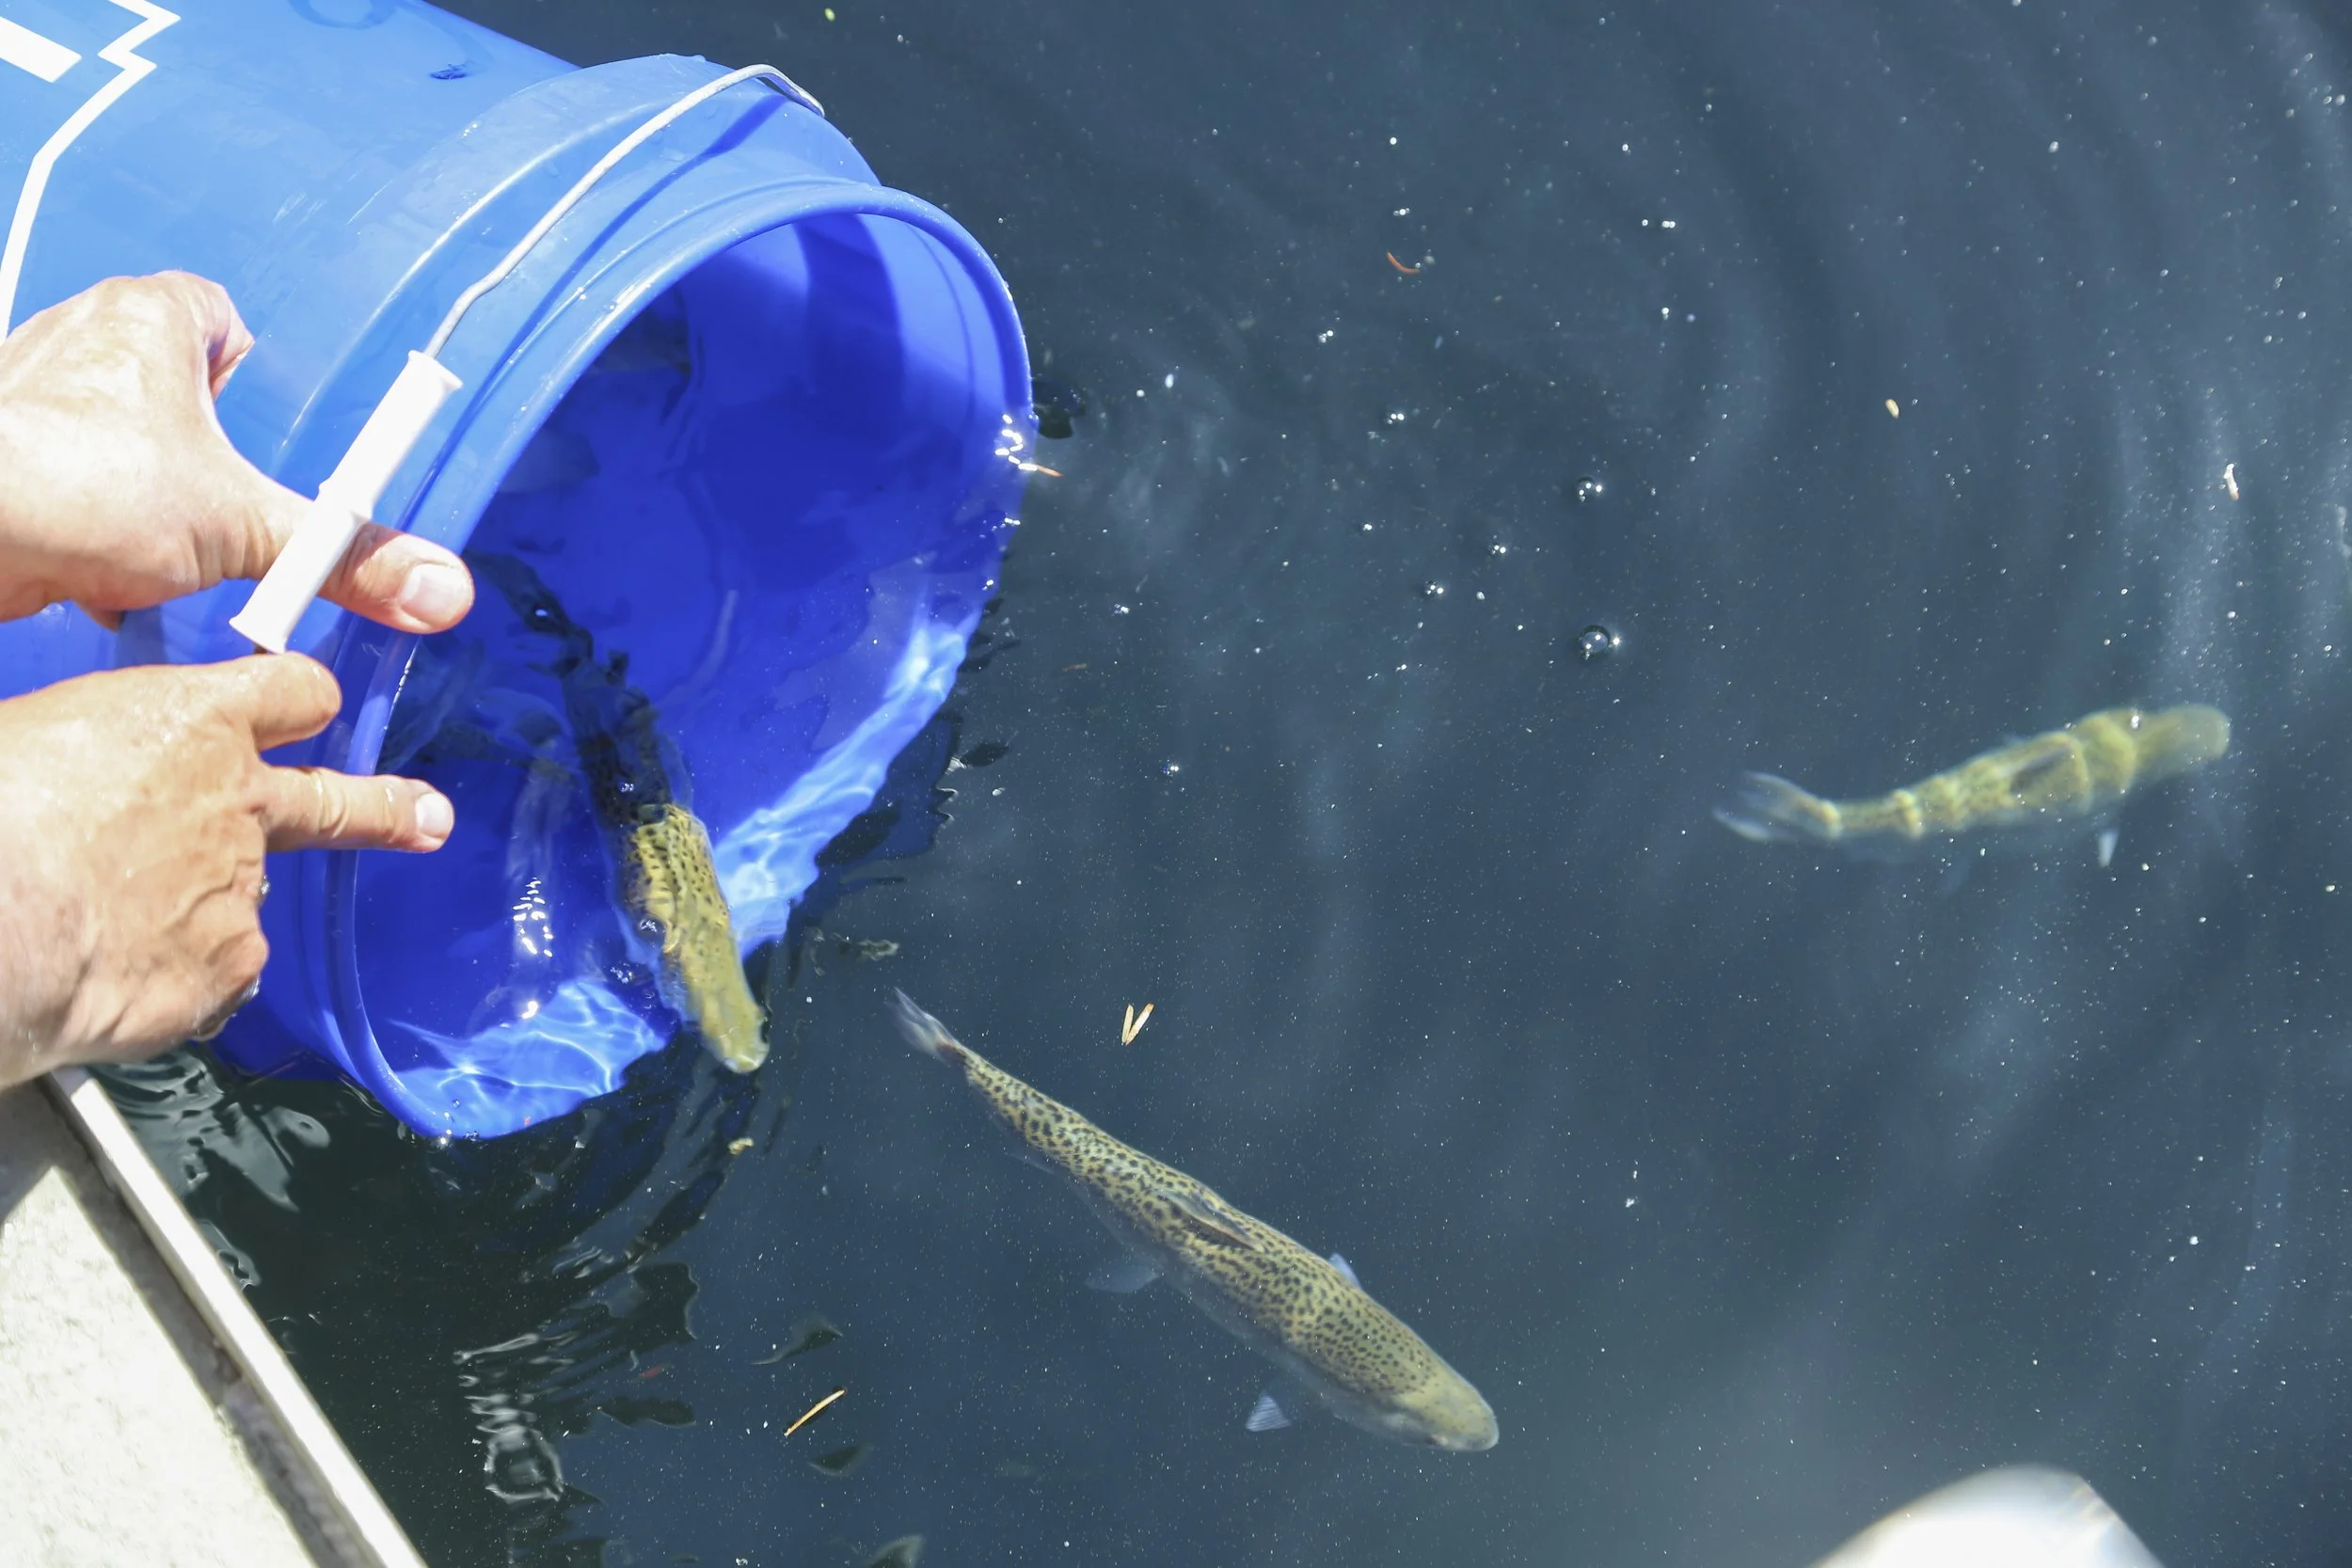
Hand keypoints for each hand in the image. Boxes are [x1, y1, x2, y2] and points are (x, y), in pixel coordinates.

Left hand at [0, 272, 473, 631]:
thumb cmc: (77, 484)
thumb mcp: (242, 526)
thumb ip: (342, 558)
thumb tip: (441, 588)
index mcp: (148, 321)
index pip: (216, 313)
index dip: (245, 370)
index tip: (260, 427)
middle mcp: (78, 337)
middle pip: (162, 380)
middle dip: (194, 448)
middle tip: (220, 502)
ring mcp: (25, 392)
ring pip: (105, 434)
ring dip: (134, 492)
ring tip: (155, 547)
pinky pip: (54, 482)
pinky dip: (79, 526)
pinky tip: (93, 572)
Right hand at [0, 656, 453, 1086]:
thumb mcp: (39, 735)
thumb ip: (92, 753)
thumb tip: (78, 779)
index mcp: (189, 720)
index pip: (288, 689)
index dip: (300, 698)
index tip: (312, 705)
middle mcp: (240, 802)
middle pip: (333, 801)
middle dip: (384, 808)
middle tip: (428, 817)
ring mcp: (243, 889)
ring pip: (246, 899)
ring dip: (215, 915)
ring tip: (148, 941)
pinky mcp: (228, 969)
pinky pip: (213, 975)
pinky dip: (178, 981)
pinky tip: (123, 983)